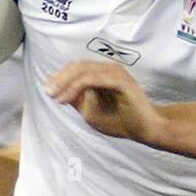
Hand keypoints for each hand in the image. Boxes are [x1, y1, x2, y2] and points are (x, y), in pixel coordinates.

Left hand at [45, 60, 163, 143]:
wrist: (146, 129)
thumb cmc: (122, 121)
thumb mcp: (92, 112)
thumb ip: (78, 101)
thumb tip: (60, 92)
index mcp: (103, 73)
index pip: (77, 69)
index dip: (60, 77)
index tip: (48, 91)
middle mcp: (109, 68)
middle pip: (78, 66)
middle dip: (60, 79)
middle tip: (48, 92)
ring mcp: (115, 72)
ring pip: (83, 71)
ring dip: (65, 83)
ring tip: (55, 95)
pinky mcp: (120, 80)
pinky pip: (93, 79)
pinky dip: (77, 87)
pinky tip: (67, 98)